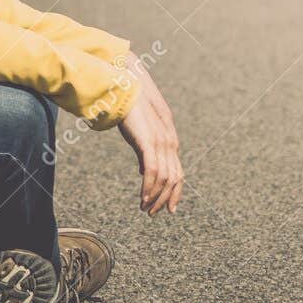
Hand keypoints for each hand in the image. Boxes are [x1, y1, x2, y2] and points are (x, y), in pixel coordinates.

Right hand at [116, 56, 183, 214]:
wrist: (125, 89)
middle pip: (174, 179)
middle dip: (164, 199)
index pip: (177, 174)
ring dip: (155, 197)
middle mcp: (170, 143)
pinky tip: (142, 198)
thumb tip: (144, 170)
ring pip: (164, 179)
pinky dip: (149, 187)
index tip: (167, 209)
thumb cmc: (131, 110)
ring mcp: (162, 142)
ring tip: (145, 208)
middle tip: (153, 213)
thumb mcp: (141, 135)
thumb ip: (146, 152)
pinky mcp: (150, 141)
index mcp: (170, 141)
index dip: (174, 193)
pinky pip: (153, 171)